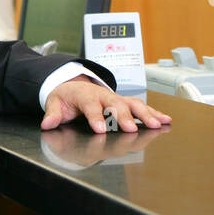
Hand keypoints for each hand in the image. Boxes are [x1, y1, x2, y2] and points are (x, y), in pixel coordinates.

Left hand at [41, 75, 171, 132]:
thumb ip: (53, 114)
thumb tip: (48, 123)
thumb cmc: (66, 96)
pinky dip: (154, 113)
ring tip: (156, 124)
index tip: (100, 129)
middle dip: (124, 117)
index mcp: (86, 95)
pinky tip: (166, 120)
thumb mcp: (55, 103)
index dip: (96, 117)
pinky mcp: (125, 103)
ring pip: (133, 104)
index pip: (91, 106)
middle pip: (116, 104)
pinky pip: (141, 107)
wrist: (73, 85)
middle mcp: (104, 95)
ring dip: (145, 114)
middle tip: (130, 128)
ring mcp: (116, 98)